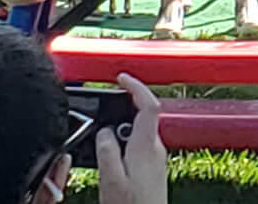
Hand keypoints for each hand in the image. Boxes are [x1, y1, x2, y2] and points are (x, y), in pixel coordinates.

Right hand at [95, 74, 167, 203]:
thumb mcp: (111, 179)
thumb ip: (106, 151)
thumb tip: (104, 131)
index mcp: (146, 146)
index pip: (148, 105)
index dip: (136, 86)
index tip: (122, 78)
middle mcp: (156, 148)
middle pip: (142, 116)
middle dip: (122, 110)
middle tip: (101, 111)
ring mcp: (156, 158)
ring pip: (138, 132)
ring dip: (121, 129)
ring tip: (100, 140)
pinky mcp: (153, 168)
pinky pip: (138, 145)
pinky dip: (124, 143)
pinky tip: (111, 157)